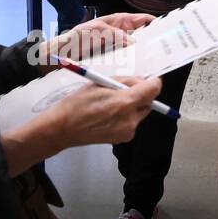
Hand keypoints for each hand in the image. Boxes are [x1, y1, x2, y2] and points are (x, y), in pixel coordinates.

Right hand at [0, 76, 161, 175]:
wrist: (64, 128)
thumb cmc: (77, 103)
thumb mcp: (100, 83)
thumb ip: (124, 81)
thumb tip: (141, 81)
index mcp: (124, 102)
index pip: (153, 89)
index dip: (153, 82)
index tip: (149, 80)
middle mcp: (130, 118)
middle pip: (148, 102)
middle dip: (140, 94)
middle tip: (124, 90)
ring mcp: (128, 131)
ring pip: (140, 112)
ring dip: (133, 106)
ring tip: (111, 103)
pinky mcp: (124, 138)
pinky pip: (132, 122)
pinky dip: (126, 116)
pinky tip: (109, 115)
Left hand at [40, 13, 153, 70]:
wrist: (60, 57)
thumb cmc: (75, 39)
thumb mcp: (94, 31)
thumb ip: (113, 34)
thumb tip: (130, 41)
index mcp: (116, 22)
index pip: (139, 20)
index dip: (152, 23)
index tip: (164, 29)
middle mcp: (119, 35)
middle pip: (141, 37)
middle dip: (151, 41)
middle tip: (163, 49)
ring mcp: (117, 49)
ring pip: (135, 51)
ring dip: (143, 56)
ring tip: (154, 62)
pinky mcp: (113, 62)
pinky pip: (127, 63)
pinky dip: (133, 66)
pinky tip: (138, 72)